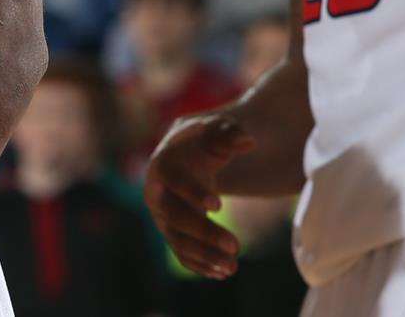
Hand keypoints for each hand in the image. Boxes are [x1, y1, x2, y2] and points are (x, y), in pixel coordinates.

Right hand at [144, 114, 256, 277]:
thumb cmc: (202, 141)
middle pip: (173, 215)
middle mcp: (156, 191)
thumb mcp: (215, 131)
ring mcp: (162, 214)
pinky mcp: (172, 231)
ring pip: (177, 239)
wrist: (188, 155)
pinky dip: (199, 264)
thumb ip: (228, 134)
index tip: (218, 205)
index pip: (173, 180)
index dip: (192, 192)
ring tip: (233, 267)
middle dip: (202, 232)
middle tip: (235, 246)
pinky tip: (222, 273)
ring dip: (203, 255)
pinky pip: (181, 252)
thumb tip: (247, 141)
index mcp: (163, 163)